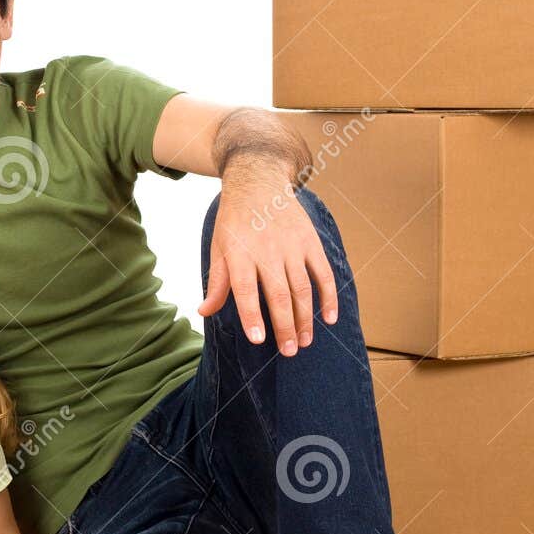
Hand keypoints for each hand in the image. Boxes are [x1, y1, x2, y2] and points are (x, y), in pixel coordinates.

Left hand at [197, 173, 337, 356]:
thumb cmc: (234, 221)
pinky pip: (323, 273)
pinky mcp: (310, 242)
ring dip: (306, 318)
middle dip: (285, 326)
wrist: (259, 182)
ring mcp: (292, 246)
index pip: (245, 290)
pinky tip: (330, 318)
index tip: (258, 339)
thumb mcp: (219, 248)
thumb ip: (216, 283)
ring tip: (304, 342)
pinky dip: (329, 296)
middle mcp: (267, 252)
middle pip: (278, 294)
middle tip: (288, 352)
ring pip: (302, 288)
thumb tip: (204, 312)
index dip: (252, 315)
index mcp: (240, 255)